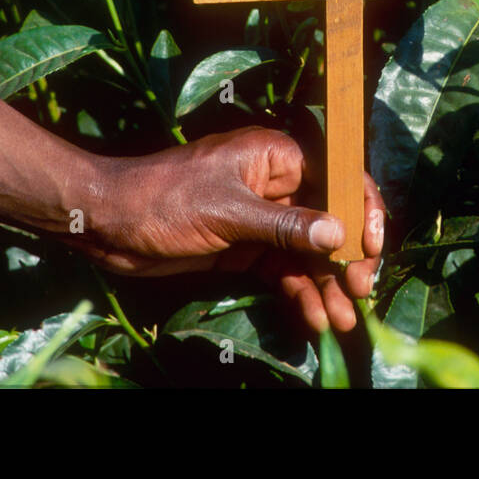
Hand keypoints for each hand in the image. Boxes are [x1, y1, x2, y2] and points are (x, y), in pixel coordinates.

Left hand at [72, 126, 383, 332]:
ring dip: (326, 285)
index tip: (371, 248)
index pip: (337, 175)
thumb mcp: (227, 214)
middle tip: (358, 293)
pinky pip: (284, 269)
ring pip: (309, 251)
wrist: (106, 223)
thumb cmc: (164, 200)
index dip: (362, 209)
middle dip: (346, 258)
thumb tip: (339, 234)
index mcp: (275, 157)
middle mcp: (276, 184)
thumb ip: (285, 227)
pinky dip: (300, 293)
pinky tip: (314, 319)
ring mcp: (262, 218)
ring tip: (343, 321)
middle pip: (329, 219)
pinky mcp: (247, 247)